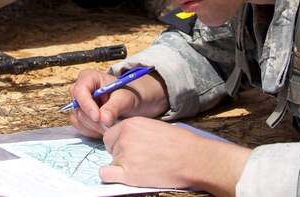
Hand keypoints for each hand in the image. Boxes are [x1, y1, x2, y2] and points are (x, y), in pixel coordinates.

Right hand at [67, 68, 168, 137]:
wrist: (136, 103)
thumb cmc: (131, 94)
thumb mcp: (126, 98)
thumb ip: (114, 107)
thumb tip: (103, 119)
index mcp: (90, 78)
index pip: (80, 90)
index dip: (86, 104)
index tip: (98, 117)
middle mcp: (82, 90)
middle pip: (77, 105)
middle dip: (91, 118)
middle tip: (107, 126)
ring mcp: (81, 104)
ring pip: (78, 118)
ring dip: (93, 127)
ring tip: (110, 127)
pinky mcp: (82, 116)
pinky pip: (80, 126)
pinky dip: (91, 131)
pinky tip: (104, 130)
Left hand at [100, 117, 251, 194]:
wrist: (192, 158)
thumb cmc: (179, 142)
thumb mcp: (153, 127)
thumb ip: (136, 131)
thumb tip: (125, 139)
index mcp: (130, 124)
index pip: (111, 134)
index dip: (118, 142)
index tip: (129, 148)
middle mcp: (124, 138)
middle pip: (110, 148)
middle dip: (120, 154)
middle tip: (139, 158)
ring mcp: (125, 156)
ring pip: (112, 162)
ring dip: (122, 165)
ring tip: (142, 166)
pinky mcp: (129, 174)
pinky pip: (106, 174)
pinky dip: (110, 175)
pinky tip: (122, 176)